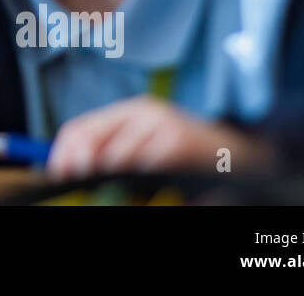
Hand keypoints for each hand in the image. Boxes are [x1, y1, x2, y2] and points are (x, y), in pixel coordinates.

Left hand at [46, 96, 275, 179]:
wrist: (248, 157)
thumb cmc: (192, 161)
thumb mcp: (147, 150)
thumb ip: (113, 154)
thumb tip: (68, 169)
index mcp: (130, 113)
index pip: (78, 130)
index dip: (60, 155)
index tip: (55, 176)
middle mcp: (143, 112)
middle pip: (88, 142)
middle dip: (79, 170)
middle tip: (81, 188)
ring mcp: (162, 125)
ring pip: (113, 160)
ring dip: (113, 183)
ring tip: (131, 192)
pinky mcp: (179, 141)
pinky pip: (142, 169)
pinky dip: (141, 185)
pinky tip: (154, 189)